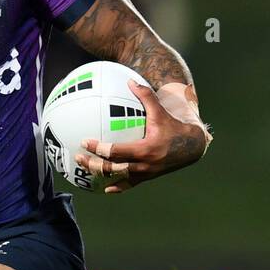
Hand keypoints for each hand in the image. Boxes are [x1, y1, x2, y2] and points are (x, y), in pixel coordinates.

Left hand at [75, 80, 211, 193]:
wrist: (192, 147)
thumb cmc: (173, 127)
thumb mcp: (160, 111)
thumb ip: (146, 96)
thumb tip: (130, 81)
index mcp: (144, 149)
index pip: (115, 151)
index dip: (98, 148)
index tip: (85, 142)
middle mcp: (143, 164)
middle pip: (112, 168)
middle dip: (93, 164)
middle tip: (78, 157)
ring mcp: (145, 174)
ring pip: (117, 177)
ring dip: (99, 174)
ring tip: (85, 169)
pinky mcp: (147, 178)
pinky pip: (129, 185)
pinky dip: (117, 187)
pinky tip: (106, 189)